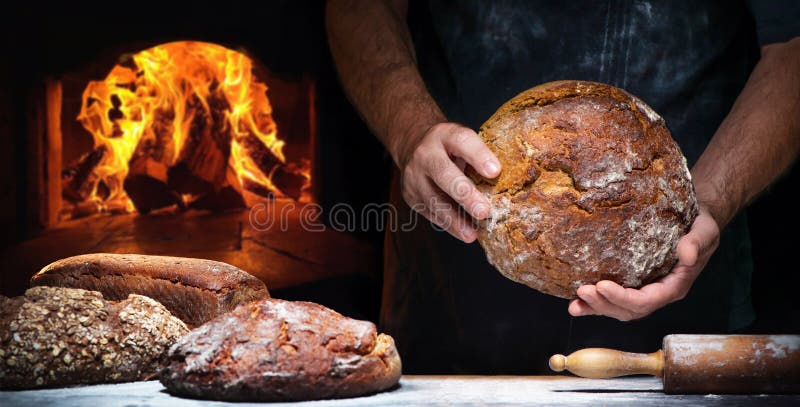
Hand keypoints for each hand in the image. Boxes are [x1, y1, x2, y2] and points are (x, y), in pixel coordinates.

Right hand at [397, 122, 501, 242]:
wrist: (412, 146)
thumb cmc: (449, 148)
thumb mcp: (462, 142)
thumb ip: (480, 156)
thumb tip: (510, 181)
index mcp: (444, 135)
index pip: (461, 141)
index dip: (478, 155)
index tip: (495, 171)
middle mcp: (425, 153)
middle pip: (443, 173)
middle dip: (464, 194)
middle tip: (483, 211)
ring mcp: (414, 175)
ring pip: (433, 199)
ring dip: (454, 219)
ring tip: (471, 233)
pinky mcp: (410, 195)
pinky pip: (430, 212)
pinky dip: (448, 224)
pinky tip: (463, 232)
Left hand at [568, 205, 719, 320]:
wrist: (695, 222)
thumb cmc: (700, 227)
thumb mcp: (705, 231)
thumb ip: (696, 243)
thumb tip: (687, 255)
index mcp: (674, 287)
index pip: (646, 300)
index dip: (624, 297)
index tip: (603, 286)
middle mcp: (658, 294)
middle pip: (629, 310)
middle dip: (604, 304)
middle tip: (583, 291)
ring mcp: (645, 291)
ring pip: (618, 309)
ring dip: (596, 307)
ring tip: (575, 304)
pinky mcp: (633, 284)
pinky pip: (613, 299)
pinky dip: (595, 303)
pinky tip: (576, 303)